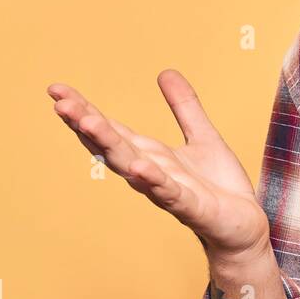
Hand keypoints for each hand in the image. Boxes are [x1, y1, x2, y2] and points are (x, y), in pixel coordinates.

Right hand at [47, 70, 269, 262]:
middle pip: (112, 145)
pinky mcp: (192, 207)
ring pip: (132, 166)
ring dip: (110, 146)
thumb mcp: (202, 136)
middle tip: (60, 103)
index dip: (84, 111)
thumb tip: (165, 71)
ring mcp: (167, 191)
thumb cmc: (217, 186)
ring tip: (89, 123)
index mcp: (150, 155)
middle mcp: (150, 172)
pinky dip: (154, 181)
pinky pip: (170, 193)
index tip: (56, 90)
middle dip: (86, 125)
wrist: (243, 226)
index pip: (111, 129)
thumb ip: (184, 107)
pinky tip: (139, 167)